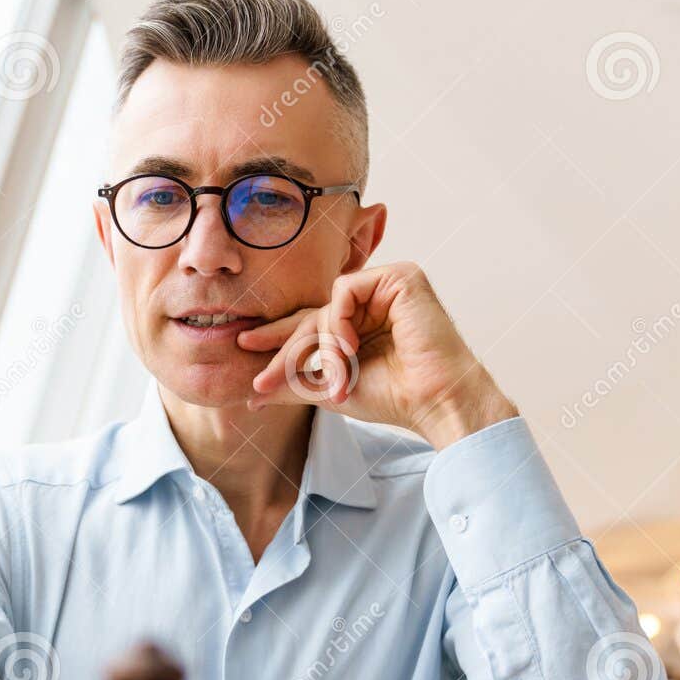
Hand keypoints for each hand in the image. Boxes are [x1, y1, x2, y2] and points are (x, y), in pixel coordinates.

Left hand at [238, 261, 517, 449]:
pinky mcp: (401, 277)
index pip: (312, 324)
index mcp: (362, 324)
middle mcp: (374, 301)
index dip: (278, 336)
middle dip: (287, 349)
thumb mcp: (332, 389)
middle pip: (314, 315)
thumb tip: (252, 395)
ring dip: (323, 347)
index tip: (244, 346)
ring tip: (338, 380)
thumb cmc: (394, 398)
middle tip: (265, 378)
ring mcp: (387, 286)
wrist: (435, 402)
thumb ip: (295, 383)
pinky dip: (340, 322)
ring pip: (326, 306)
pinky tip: (351, 349)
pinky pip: (346, 290)